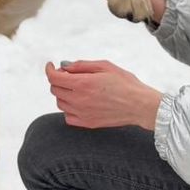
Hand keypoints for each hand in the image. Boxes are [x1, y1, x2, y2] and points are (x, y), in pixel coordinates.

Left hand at [45, 60, 162, 130]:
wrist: (140, 105)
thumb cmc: (125, 82)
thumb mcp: (104, 66)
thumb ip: (82, 65)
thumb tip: (64, 66)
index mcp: (83, 84)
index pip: (55, 78)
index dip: (49, 69)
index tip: (51, 65)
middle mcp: (79, 100)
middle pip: (55, 90)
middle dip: (58, 79)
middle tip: (68, 74)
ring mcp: (82, 114)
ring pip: (60, 103)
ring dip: (63, 93)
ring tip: (76, 87)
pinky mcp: (88, 123)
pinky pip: (68, 117)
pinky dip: (68, 108)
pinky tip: (79, 102)